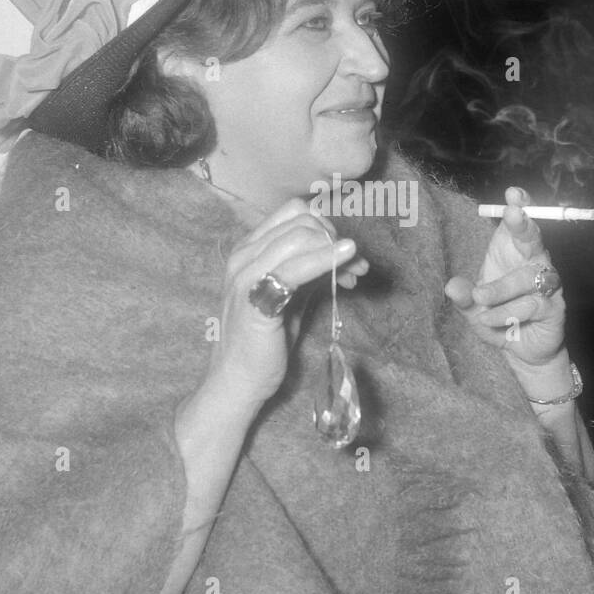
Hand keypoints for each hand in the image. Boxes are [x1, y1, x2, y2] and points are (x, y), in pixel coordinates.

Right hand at [209, 198, 367, 407]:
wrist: (238, 381)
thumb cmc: (264, 341)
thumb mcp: (291, 295)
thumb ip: (310, 270)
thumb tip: (345, 251)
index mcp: (248, 249)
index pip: (292, 212)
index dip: (325, 225)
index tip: (345, 252)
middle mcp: (243, 256)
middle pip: (301, 221)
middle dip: (335, 239)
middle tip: (355, 267)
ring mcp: (246, 275)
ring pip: (301, 236)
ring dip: (336, 251)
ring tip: (355, 274)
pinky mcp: (256, 300)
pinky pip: (296, 268)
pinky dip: (327, 259)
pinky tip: (348, 259)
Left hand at [445, 185, 565, 369]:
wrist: (521, 352)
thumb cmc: (499, 317)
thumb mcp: (474, 309)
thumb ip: (464, 296)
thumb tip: (451, 286)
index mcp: (514, 255)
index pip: (520, 226)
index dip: (520, 206)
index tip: (513, 193)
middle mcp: (534, 265)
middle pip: (534, 240)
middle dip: (524, 225)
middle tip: (514, 213)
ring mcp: (547, 286)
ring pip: (526, 277)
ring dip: (501, 287)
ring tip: (480, 299)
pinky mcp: (554, 309)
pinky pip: (530, 305)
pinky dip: (507, 312)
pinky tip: (490, 320)